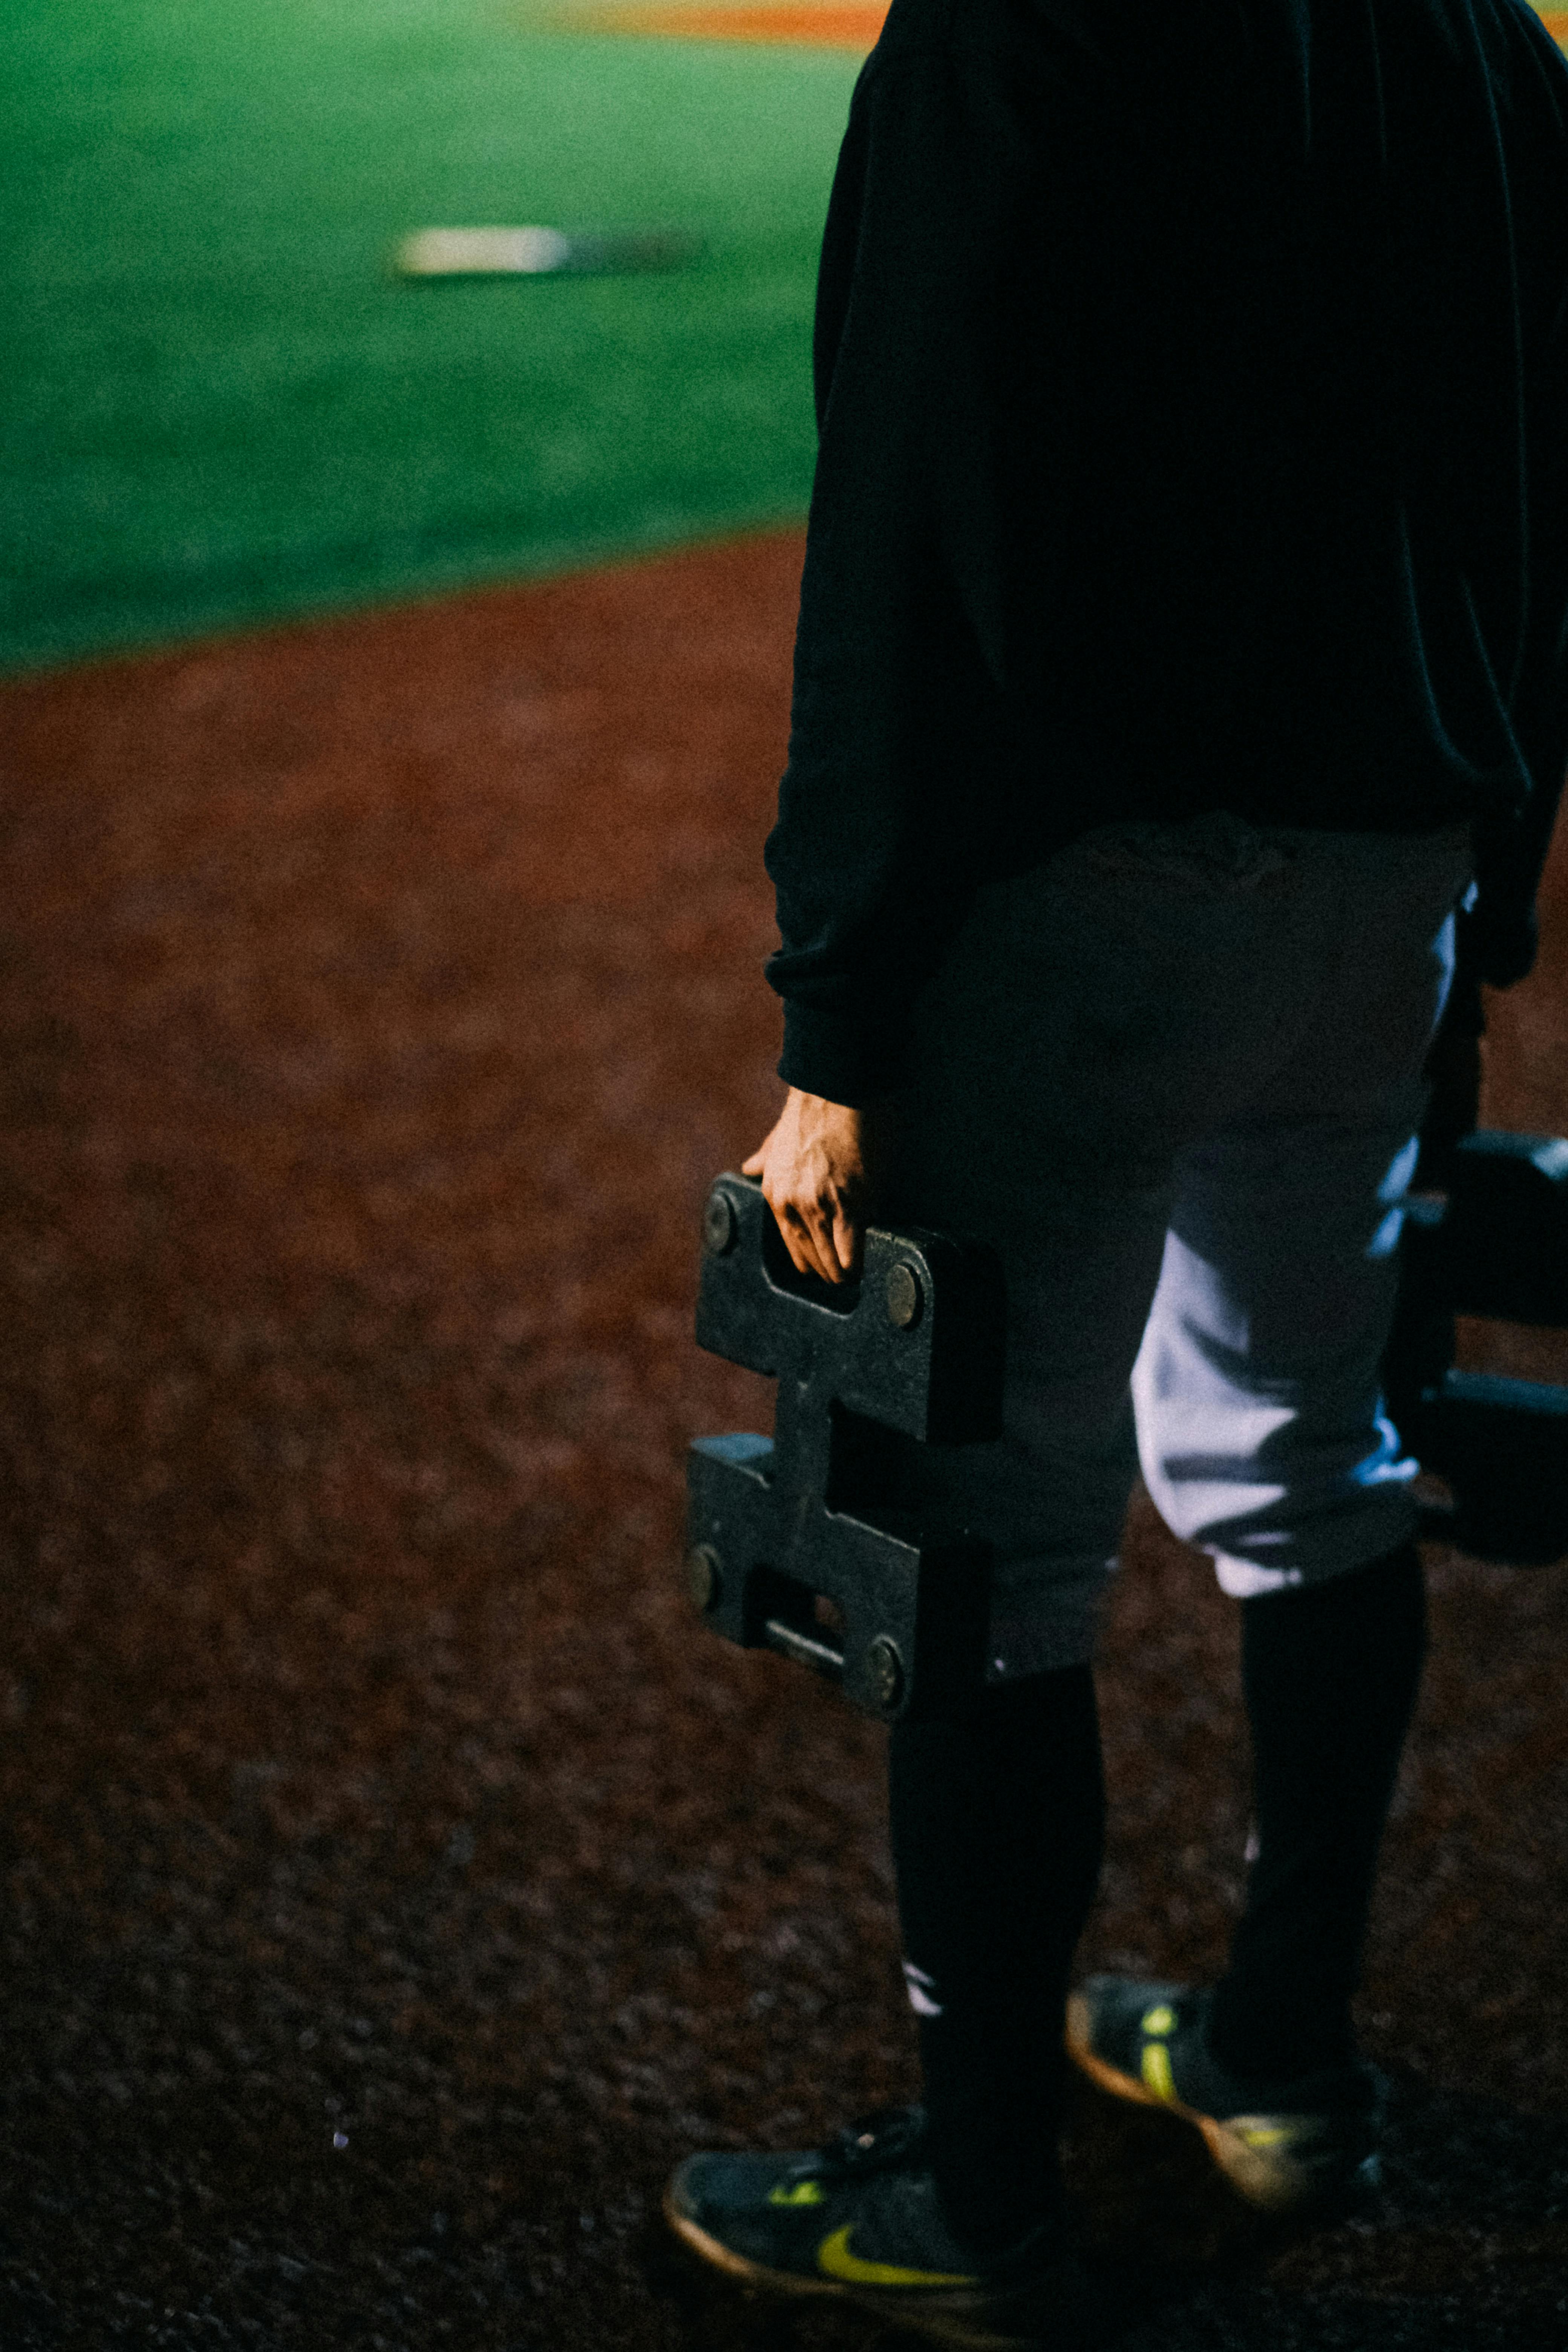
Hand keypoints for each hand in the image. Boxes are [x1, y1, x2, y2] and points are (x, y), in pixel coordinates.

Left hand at [743, 1087, 880, 1283]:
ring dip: (845, 1272)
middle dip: (830, 1270)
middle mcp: (790, 1205)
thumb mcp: (779, 1136)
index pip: (793, 1247)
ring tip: (857, 1272)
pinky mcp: (849, 1206)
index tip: (830, 1259)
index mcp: (774, 1192)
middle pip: (810, 1262)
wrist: (838, 1085)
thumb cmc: (818, 1107)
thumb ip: (766, 1157)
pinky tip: (864, 1264)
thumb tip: (750, 1166)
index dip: (815, 1258)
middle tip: (847, 1270)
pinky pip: (851, 1254)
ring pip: (831, 1265)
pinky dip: (858, 1264)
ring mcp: (818, 1208)